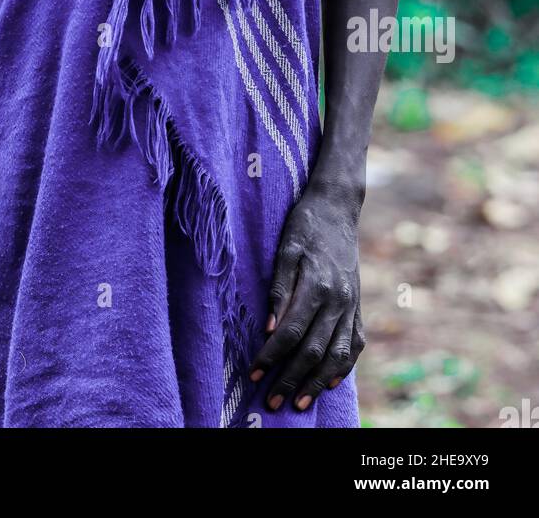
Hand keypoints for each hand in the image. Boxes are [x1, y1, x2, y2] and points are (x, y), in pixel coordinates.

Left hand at [249, 185, 364, 411]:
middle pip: (314, 350)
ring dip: (318, 383)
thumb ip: (279, 288)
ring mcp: (352, 305)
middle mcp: (339, 300)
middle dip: (291, 379)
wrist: (337, 208)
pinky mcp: (358, 306)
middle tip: (270, 402)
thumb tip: (269, 328)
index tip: (254, 374)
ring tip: (300, 403)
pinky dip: (344, 367)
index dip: (272, 356)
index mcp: (318, 285)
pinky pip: (355, 344)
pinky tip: (329, 382)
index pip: (292, 332)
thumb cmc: (305, 225)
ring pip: (338, 355)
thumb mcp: (286, 248)